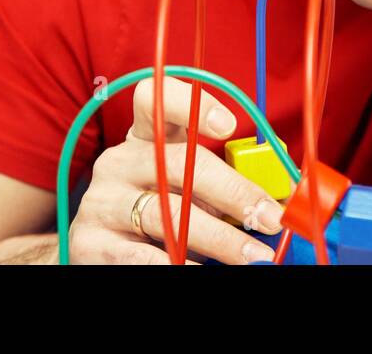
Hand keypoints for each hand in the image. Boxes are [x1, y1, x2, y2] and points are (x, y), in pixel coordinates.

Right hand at [68, 76, 284, 263]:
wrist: (104, 251)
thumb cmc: (163, 209)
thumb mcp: (189, 187)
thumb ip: (224, 180)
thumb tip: (280, 196)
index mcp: (145, 137)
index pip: (155, 99)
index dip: (190, 104)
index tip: (229, 125)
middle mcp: (118, 162)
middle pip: (178, 163)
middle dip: (234, 191)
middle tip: (270, 217)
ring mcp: (100, 201)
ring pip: (167, 215)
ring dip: (220, 238)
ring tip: (254, 256)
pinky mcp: (91, 243)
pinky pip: (144, 257)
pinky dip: (181, 265)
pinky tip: (206, 271)